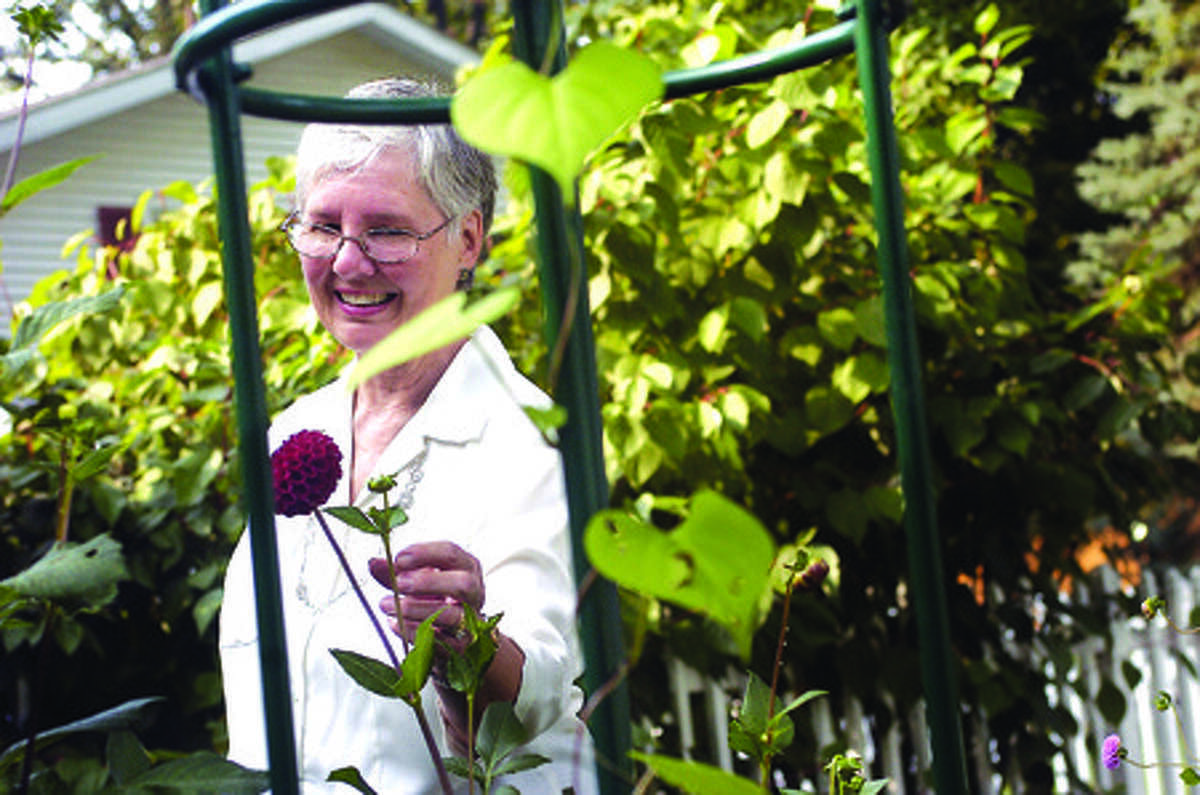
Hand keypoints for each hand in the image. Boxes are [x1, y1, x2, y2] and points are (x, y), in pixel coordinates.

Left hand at [369, 541, 484, 651]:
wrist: (454, 637)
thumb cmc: (438, 599)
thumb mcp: (420, 579)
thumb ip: (399, 572)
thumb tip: (373, 563)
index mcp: (467, 568)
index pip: (451, 553)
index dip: (425, 553)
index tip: (398, 559)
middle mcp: (475, 593)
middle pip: (462, 584)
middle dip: (428, 582)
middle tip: (399, 583)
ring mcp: (471, 621)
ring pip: (451, 615)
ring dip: (415, 609)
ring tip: (387, 605)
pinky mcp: (460, 646)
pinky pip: (440, 642)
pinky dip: (414, 632)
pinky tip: (396, 625)